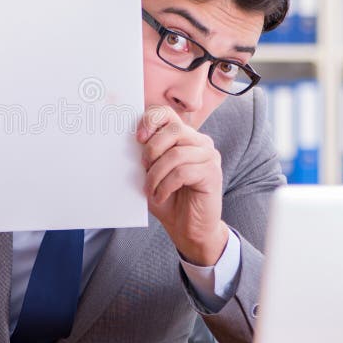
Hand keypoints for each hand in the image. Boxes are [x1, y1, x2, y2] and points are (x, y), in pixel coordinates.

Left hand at [136, 105, 227, 265]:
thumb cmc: (168, 199)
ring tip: (150, 189)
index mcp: (183, 136)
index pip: (166, 114)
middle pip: (174, 130)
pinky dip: (165, 186)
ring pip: (176, 154)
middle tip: (144, 168)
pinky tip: (160, 196)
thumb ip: (146, 155)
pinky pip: (183, 172)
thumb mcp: (151, 173)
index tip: (138, 138)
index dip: (150, 121)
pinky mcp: (212, 173)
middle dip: (152, 150)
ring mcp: (208, 156)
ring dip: (156, 174)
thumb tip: (130, 140)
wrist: (188, 228)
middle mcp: (199, 141)